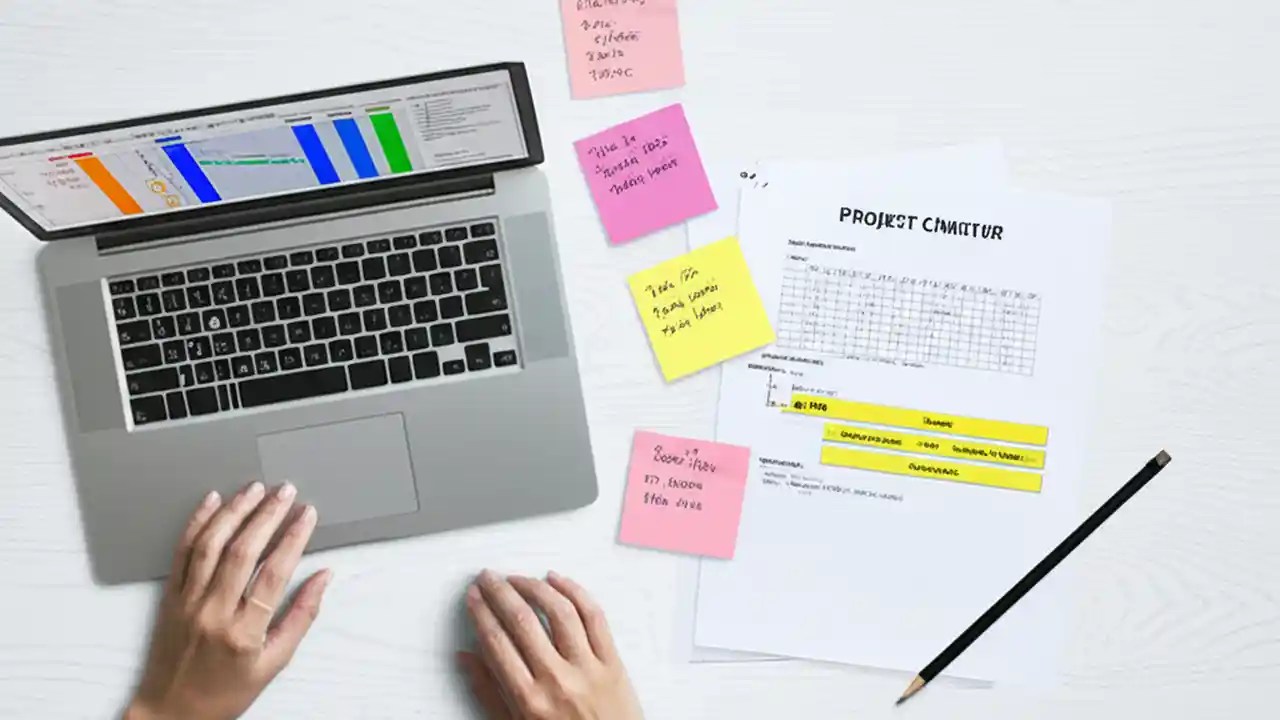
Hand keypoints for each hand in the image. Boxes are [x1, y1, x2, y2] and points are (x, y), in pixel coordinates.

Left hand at [124, 482, 331, 719]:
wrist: (170, 712)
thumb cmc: (225, 693)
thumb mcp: (274, 663)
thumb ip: (301, 617)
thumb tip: (323, 577)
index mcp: (244, 632)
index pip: (274, 573)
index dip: (293, 538)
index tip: (307, 515)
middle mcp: (213, 612)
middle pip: (243, 551)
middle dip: (267, 515)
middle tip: (286, 491)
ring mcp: (187, 602)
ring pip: (210, 545)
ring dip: (234, 511)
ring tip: (255, 489)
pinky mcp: (169, 597)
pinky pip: (182, 552)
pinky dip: (197, 524)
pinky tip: (212, 502)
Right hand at [460, 570, 642, 719]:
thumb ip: (489, 692)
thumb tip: (466, 657)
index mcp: (529, 700)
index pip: (496, 642)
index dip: (481, 613)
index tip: (474, 596)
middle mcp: (557, 680)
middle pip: (522, 621)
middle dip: (500, 592)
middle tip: (488, 577)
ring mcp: (588, 669)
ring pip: (559, 611)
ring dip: (534, 587)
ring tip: (519, 578)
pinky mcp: (612, 662)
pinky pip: (594, 616)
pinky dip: (575, 592)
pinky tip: (558, 581)